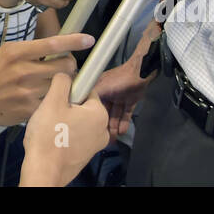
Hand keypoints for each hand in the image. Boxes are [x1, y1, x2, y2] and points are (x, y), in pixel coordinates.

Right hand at [0, 32, 89, 128]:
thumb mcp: (5, 53)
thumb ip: (29, 49)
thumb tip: (57, 44)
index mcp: (17, 52)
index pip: (52, 44)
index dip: (74, 41)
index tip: (89, 40)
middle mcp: (23, 71)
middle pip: (65, 67)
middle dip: (70, 66)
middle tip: (66, 67)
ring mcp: (28, 92)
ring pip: (62, 86)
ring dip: (64, 84)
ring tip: (56, 83)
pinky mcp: (30, 110)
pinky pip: (53, 102)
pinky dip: (55, 100)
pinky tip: (48, 99)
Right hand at [20, 72, 109, 185]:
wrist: (44, 171)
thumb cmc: (49, 135)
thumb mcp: (52, 100)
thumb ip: (62, 81)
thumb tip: (66, 73)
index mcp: (100, 114)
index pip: (87, 89)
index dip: (69, 90)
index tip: (56, 97)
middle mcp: (103, 130)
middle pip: (82, 106)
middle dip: (65, 106)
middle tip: (50, 113)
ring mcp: (95, 145)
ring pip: (77, 121)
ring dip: (63, 120)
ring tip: (48, 127)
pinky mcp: (85, 156)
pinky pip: (75, 136)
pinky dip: (64, 134)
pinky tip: (51, 139)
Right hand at [94, 20, 159, 135]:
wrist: (140, 74)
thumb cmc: (117, 80)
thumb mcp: (100, 87)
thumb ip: (88, 94)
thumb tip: (73, 100)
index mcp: (98, 89)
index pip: (91, 104)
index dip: (88, 115)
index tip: (86, 127)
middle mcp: (107, 94)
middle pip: (103, 112)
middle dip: (102, 124)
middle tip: (102, 137)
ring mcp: (119, 98)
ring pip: (114, 115)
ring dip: (114, 126)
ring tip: (112, 139)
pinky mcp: (129, 101)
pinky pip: (125, 114)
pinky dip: (124, 122)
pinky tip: (122, 132)